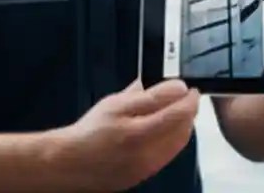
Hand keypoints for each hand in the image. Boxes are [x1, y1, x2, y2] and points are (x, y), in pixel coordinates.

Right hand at [47, 79, 200, 191]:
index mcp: (138, 133)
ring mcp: (147, 168)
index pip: (177, 114)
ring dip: (183, 127)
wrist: (71, 162)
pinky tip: (164, 131)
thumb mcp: (116, 104)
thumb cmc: (91, 130)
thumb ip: (147, 96)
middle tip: (186, 99)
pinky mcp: (144, 176)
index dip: (189, 100)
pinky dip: (171, 140)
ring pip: (177, 145)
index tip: (192, 90)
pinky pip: (167, 156)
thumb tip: (175, 87)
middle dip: (189, 113)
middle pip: (183, 131)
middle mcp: (147, 155)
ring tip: (176, 112)